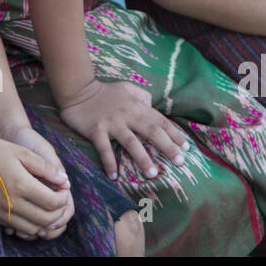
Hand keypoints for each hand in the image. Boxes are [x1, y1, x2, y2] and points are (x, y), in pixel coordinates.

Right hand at [2, 125, 73, 239]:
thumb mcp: (22, 152)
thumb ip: (46, 168)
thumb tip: (65, 181)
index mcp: (20, 184)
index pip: (52, 202)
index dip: (63, 198)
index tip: (63, 189)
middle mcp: (11, 203)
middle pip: (45, 219)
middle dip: (58, 212)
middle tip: (59, 200)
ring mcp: (1, 212)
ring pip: (33, 229)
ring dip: (45, 222)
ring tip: (47, 207)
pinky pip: (17, 229)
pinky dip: (29, 225)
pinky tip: (32, 211)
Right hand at [57, 79, 188, 180]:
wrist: (78, 90)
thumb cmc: (105, 92)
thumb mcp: (127, 88)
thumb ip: (142, 96)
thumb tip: (152, 106)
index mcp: (137, 106)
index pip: (160, 121)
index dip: (175, 134)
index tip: (187, 148)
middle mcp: (127, 115)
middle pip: (151, 131)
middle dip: (167, 147)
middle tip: (179, 162)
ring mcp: (112, 123)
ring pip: (131, 142)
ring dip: (142, 158)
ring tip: (152, 174)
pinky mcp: (96, 130)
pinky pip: (104, 148)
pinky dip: (109, 162)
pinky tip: (114, 176)